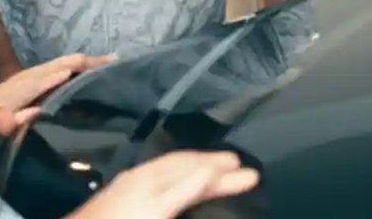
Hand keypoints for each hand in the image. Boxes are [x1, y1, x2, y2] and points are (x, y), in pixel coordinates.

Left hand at [0, 53, 114, 139]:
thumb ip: (2, 120)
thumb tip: (26, 114)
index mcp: (30, 83)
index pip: (62, 69)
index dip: (85, 67)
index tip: (110, 66)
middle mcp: (35, 74)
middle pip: (69, 61)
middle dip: (94, 61)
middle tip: (120, 65)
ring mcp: (35, 75)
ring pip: (67, 63)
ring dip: (89, 63)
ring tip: (112, 67)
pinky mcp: (35, 81)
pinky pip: (63, 70)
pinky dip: (79, 69)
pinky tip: (88, 76)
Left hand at [71, 151, 259, 218]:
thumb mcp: (156, 213)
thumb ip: (181, 195)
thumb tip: (202, 183)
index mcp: (154, 205)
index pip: (196, 184)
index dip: (223, 179)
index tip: (251, 174)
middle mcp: (143, 186)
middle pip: (186, 167)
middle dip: (214, 163)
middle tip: (242, 164)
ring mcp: (129, 181)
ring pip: (171, 162)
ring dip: (197, 159)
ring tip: (220, 162)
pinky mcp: (120, 183)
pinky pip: (158, 165)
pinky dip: (178, 162)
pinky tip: (182, 167)